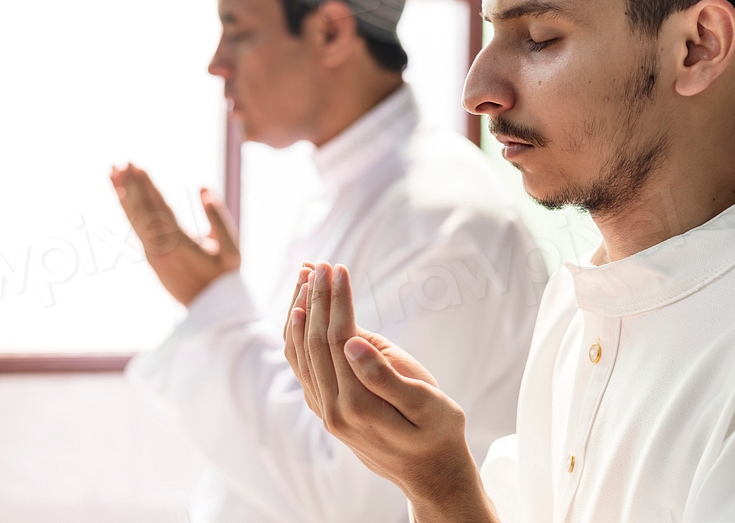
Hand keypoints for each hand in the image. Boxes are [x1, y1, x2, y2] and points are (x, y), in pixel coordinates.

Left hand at [109, 163, 238, 305]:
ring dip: (122, 195)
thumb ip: (218, 218)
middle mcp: (160, 249)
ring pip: (133, 220)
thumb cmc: (225, 278)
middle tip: (119, 162)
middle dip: (130, 185)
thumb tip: (202, 188)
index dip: (146, 186)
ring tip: (113, 173)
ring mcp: (152, 255)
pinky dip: (128, 211)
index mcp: (179, 244)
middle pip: (140, 211)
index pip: (158, 207)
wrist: (213, 312)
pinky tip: (122, 197)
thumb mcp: (231, 250)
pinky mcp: (151, 259)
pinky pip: (135, 229)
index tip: (136, 165)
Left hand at [282, 262, 499, 521]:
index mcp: (357, 404)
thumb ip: (385, 375)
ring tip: (304, 276)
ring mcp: (324, 410)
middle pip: (314, 340)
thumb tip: (350, 341)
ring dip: (301, 310)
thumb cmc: (437, 431)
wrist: (429, 472)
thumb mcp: (426, 404)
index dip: (336, 300)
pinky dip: (297, 333)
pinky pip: (301, 364)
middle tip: (318, 262)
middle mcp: (332, 409)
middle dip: (316, 297)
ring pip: (300, 351)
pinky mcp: (323, 407)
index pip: (338, 338)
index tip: (338, 267)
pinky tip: (300, 311)